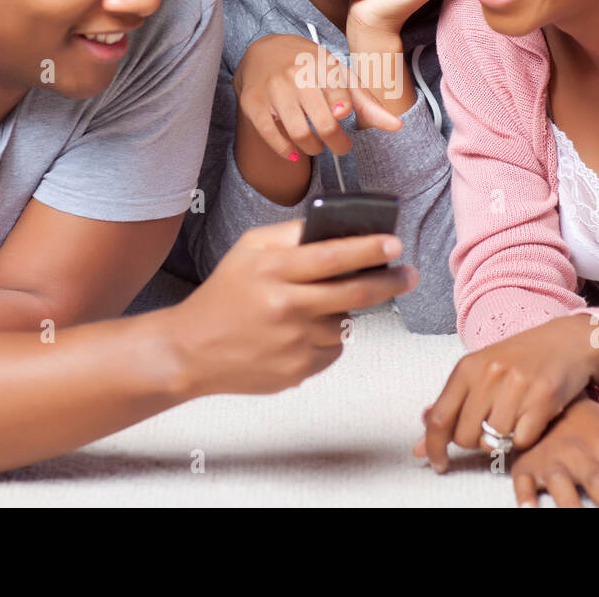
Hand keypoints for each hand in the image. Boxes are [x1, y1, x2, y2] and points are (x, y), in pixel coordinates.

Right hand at [169, 220, 417, 396]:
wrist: (190, 351)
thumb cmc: (223, 296)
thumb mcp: (247, 250)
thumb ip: (290, 235)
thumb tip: (337, 227)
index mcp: (273, 271)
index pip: (332, 256)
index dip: (368, 249)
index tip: (394, 243)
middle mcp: (286, 307)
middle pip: (354, 293)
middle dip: (389, 281)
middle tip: (408, 274)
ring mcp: (293, 343)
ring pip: (343, 323)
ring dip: (342, 313)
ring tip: (315, 308)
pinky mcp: (298, 371)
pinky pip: (331, 350)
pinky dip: (326, 339)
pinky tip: (300, 333)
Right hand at [233, 34, 399, 160]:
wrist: (263, 51)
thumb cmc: (308, 66)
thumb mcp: (338, 76)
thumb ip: (366, 102)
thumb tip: (397, 126)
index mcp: (322, 65)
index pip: (339, 92)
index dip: (343, 108)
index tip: (344, 117)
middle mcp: (296, 75)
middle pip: (323, 122)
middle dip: (337, 142)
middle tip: (341, 146)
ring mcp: (273, 89)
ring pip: (299, 133)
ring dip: (313, 148)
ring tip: (318, 147)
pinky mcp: (252, 103)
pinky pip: (271, 135)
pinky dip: (285, 150)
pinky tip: (294, 153)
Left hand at [415, 315, 598, 471]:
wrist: (565, 341)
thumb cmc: (519, 358)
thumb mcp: (479, 372)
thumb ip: (450, 407)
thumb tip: (420, 446)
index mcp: (467, 367)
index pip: (439, 418)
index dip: (433, 446)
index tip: (437, 463)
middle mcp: (489, 375)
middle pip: (466, 436)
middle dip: (475, 441)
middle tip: (489, 426)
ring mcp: (516, 386)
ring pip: (493, 442)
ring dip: (501, 440)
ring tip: (513, 418)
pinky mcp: (543, 398)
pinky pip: (522, 440)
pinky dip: (524, 438)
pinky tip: (530, 418)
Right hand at [509, 397, 598, 506]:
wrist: (548, 398)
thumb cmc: (595, 425)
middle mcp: (581, 452)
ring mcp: (551, 459)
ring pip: (561, 486)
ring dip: (570, 506)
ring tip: (579, 520)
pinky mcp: (526, 466)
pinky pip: (522, 482)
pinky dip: (525, 496)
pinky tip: (529, 510)